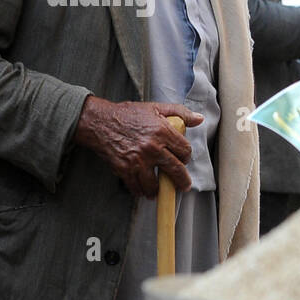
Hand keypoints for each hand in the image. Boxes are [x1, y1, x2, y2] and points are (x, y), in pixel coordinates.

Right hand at [74, 96, 201, 198]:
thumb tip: (199, 119)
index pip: (185, 151)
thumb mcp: (156, 108)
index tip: (183, 159)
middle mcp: (152, 148)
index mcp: (163, 132)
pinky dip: (141, 191)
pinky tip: (144, 190)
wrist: (99, 121)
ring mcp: (138, 161)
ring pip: (155, 184)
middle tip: (183, 186)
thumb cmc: (127, 114)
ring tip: (160, 189)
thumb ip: (180, 113)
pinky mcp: (124, 169)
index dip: (186, 156)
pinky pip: (137, 187)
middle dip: (182, 181)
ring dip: (159, 189)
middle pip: (176, 171)